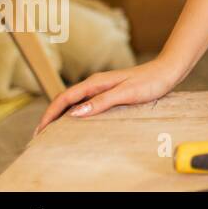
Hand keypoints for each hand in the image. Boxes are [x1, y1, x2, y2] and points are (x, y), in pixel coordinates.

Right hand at [33, 58, 182, 136]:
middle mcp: (96, 83)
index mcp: (96, 82)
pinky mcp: (110, 92)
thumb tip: (75, 112)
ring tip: (52, 132)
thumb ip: (101, 102)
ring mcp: (102, 87)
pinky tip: (76, 123)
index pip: (64, 98)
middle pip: (65, 100)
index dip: (49, 114)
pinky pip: (86, 103)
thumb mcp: (126, 93)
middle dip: (50, 116)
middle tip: (40, 136)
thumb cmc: (150, 81)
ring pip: (74, 102)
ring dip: (61, 115)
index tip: (40, 130)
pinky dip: (75, 113)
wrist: (167, 71)